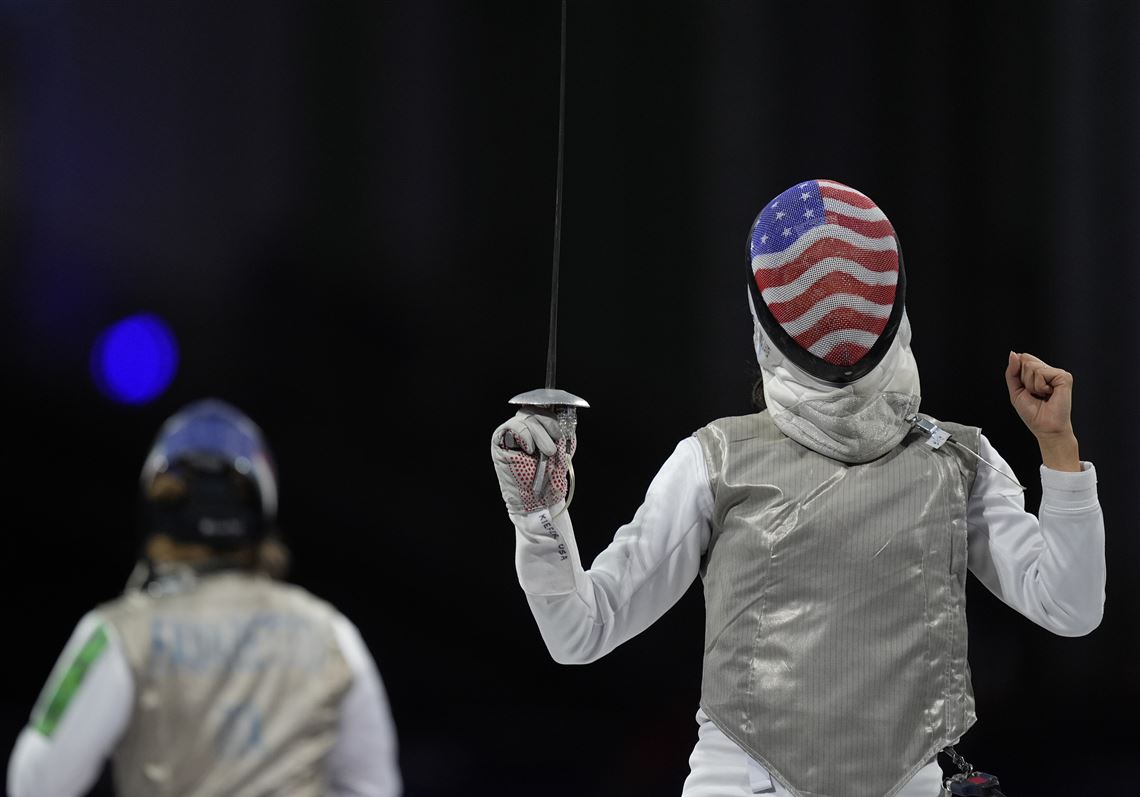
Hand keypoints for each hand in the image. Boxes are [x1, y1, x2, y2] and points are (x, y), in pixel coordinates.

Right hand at [491, 410, 576, 513]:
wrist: (539, 499)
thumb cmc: (550, 477)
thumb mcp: (563, 451)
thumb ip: (563, 433)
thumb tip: (567, 413)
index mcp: (538, 428)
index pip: (543, 408)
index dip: (553, 413)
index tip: (561, 429)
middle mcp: (523, 427)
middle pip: (534, 410)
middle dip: (548, 425)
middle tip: (555, 447)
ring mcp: (510, 433)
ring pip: (525, 416)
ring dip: (539, 434)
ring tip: (546, 453)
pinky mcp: (499, 441)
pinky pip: (512, 427)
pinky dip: (524, 435)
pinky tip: (530, 450)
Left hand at [1004, 351, 1080, 470]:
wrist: (1045, 427)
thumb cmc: (1032, 413)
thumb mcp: (1016, 390)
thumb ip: (1012, 372)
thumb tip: (1013, 354)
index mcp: (1038, 373)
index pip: (1022, 359)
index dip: (1018, 374)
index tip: (1026, 389)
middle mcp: (1049, 371)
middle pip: (1025, 361)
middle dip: (1024, 381)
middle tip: (1035, 394)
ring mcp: (1057, 373)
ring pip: (1032, 367)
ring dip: (1031, 385)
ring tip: (1042, 395)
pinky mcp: (1064, 377)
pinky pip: (1041, 373)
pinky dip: (1040, 386)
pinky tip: (1049, 394)